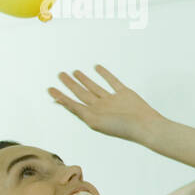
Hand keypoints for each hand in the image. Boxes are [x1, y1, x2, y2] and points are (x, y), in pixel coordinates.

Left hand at [48, 65, 163, 142]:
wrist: (145, 125)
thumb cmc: (121, 127)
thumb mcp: (93, 120)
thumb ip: (76, 109)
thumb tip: (58, 100)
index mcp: (92, 115)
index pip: (72, 103)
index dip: (60, 96)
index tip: (49, 88)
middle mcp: (100, 107)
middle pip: (81, 93)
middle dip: (70, 84)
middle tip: (60, 74)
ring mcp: (112, 100)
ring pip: (94, 87)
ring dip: (84, 79)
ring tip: (74, 72)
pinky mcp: (124, 93)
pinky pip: (111, 81)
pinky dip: (104, 74)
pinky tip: (97, 67)